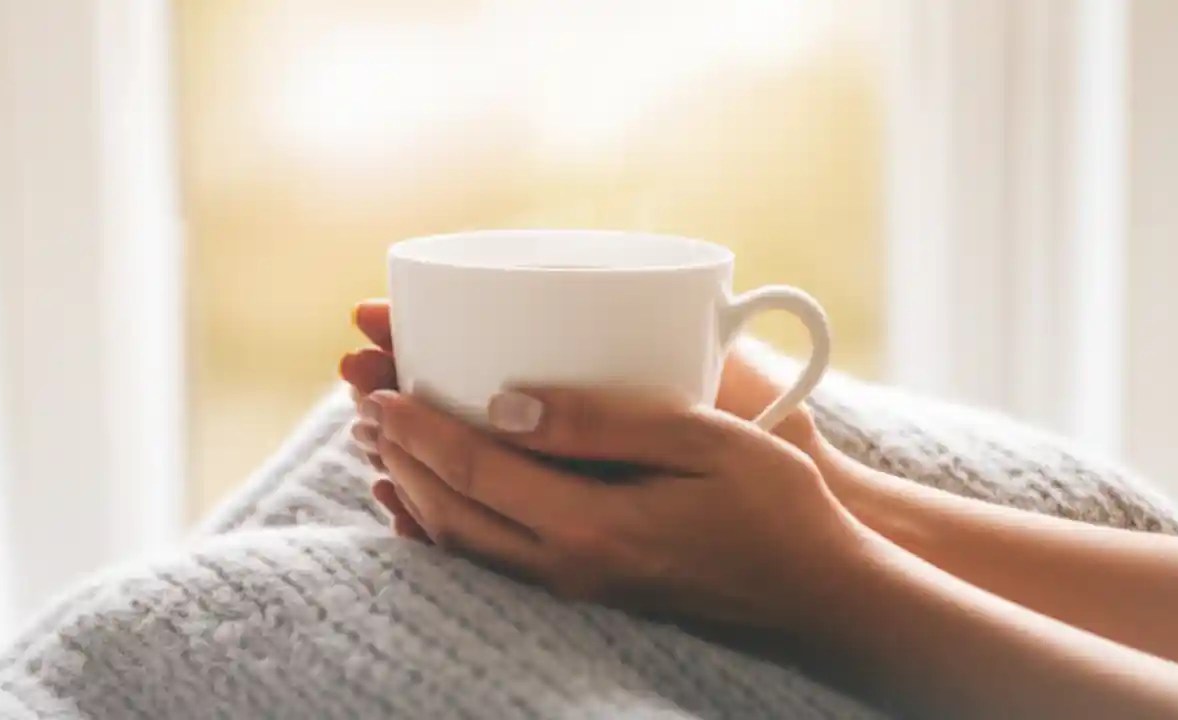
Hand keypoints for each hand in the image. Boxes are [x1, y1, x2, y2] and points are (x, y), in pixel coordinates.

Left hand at [361, 382, 864, 628]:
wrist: (816, 591)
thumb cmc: (775, 505)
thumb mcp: (703, 440)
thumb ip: (603, 422)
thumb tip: (505, 405)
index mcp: (593, 526)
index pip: (476, 471)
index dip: (418, 428)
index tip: (377, 388)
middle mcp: (569, 567)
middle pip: (452, 513)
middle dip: (398, 457)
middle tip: (362, 406)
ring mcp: (575, 588)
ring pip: (463, 546)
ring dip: (414, 494)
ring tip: (380, 450)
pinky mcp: (588, 592)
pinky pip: (491, 566)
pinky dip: (445, 535)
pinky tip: (430, 514)